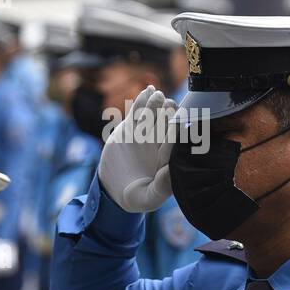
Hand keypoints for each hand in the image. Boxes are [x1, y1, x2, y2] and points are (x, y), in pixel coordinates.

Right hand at [98, 86, 175, 212]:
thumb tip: (173, 170)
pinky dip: (142, 100)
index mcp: (170, 156)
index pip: (177, 140)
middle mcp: (161, 142)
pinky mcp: (131, 126)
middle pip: (169, 120)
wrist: (113, 189)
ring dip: (157, 103)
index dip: (177, 130)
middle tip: (169, 105)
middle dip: (170, 112)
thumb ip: (161, 187)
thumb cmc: (136, 198)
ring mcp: (146, 133)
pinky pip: (138, 109)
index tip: (175, 125)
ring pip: (155, 112)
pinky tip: (149, 91)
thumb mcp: (148, 198)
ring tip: (157, 96)